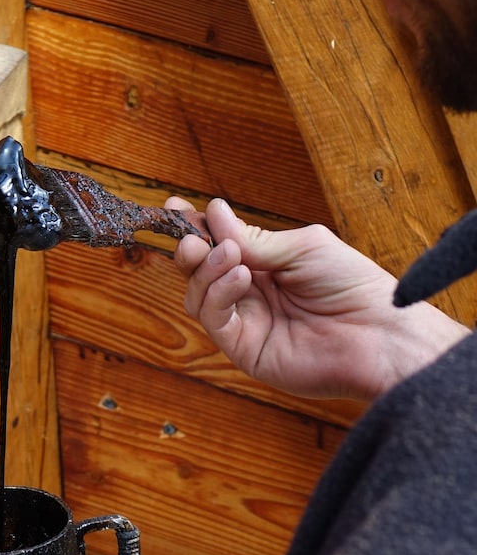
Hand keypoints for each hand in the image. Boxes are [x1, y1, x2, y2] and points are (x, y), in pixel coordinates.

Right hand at [166, 196, 469, 400]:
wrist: (380, 333)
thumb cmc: (353, 285)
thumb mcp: (302, 247)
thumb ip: (254, 238)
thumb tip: (212, 212)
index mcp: (262, 266)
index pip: (216, 245)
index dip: (194, 228)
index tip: (175, 207)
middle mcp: (247, 293)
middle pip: (197, 271)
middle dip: (190, 249)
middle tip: (193, 237)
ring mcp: (244, 322)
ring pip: (197, 294)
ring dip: (206, 269)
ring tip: (230, 255)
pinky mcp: (243, 348)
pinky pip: (213, 318)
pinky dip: (219, 292)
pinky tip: (241, 276)